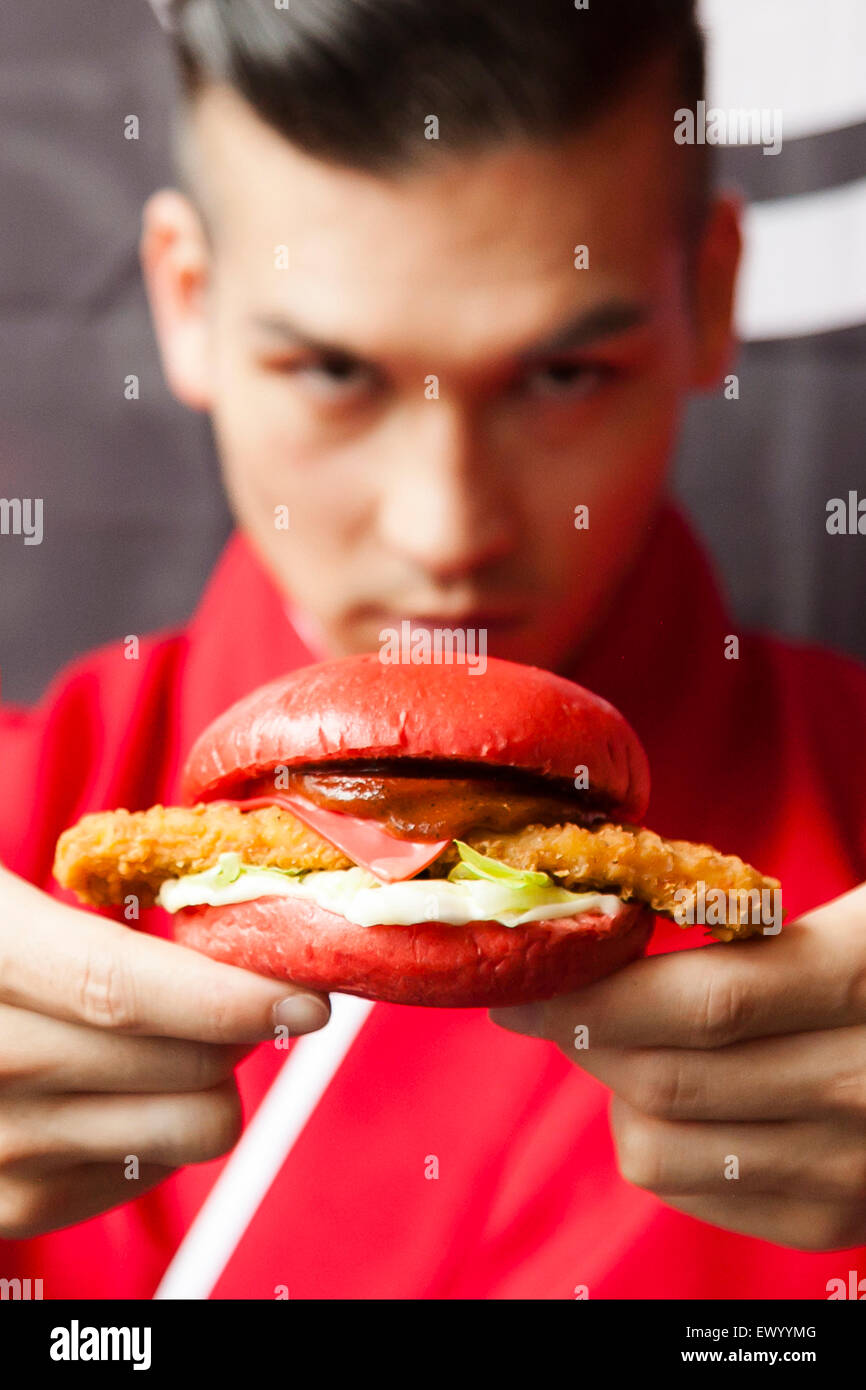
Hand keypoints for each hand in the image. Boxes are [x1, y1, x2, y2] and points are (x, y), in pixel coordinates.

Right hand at [0, 863, 329, 1236]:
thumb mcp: (10, 887)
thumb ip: (105, 883)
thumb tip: (247, 898)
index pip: (116, 988)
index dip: (224, 994)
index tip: (305, 995)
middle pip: (173, 1065)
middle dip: (244, 1029)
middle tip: (259, 997)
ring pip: (183, 1130)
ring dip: (213, 1080)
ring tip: (188, 1036)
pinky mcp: (7, 1209)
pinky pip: (149, 1176)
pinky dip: (165, 1126)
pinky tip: (130, 1084)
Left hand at [491, 883, 865, 1250]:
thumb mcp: (850, 915)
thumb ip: (738, 921)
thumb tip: (595, 917)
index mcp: (863, 983)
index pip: (702, 1005)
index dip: (595, 991)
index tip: (525, 970)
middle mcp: (862, 1089)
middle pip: (665, 1079)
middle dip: (580, 1033)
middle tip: (549, 995)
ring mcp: (850, 1170)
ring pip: (659, 1149)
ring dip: (613, 1086)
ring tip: (626, 1039)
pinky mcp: (834, 1220)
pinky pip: (689, 1191)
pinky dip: (656, 1138)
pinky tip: (679, 1091)